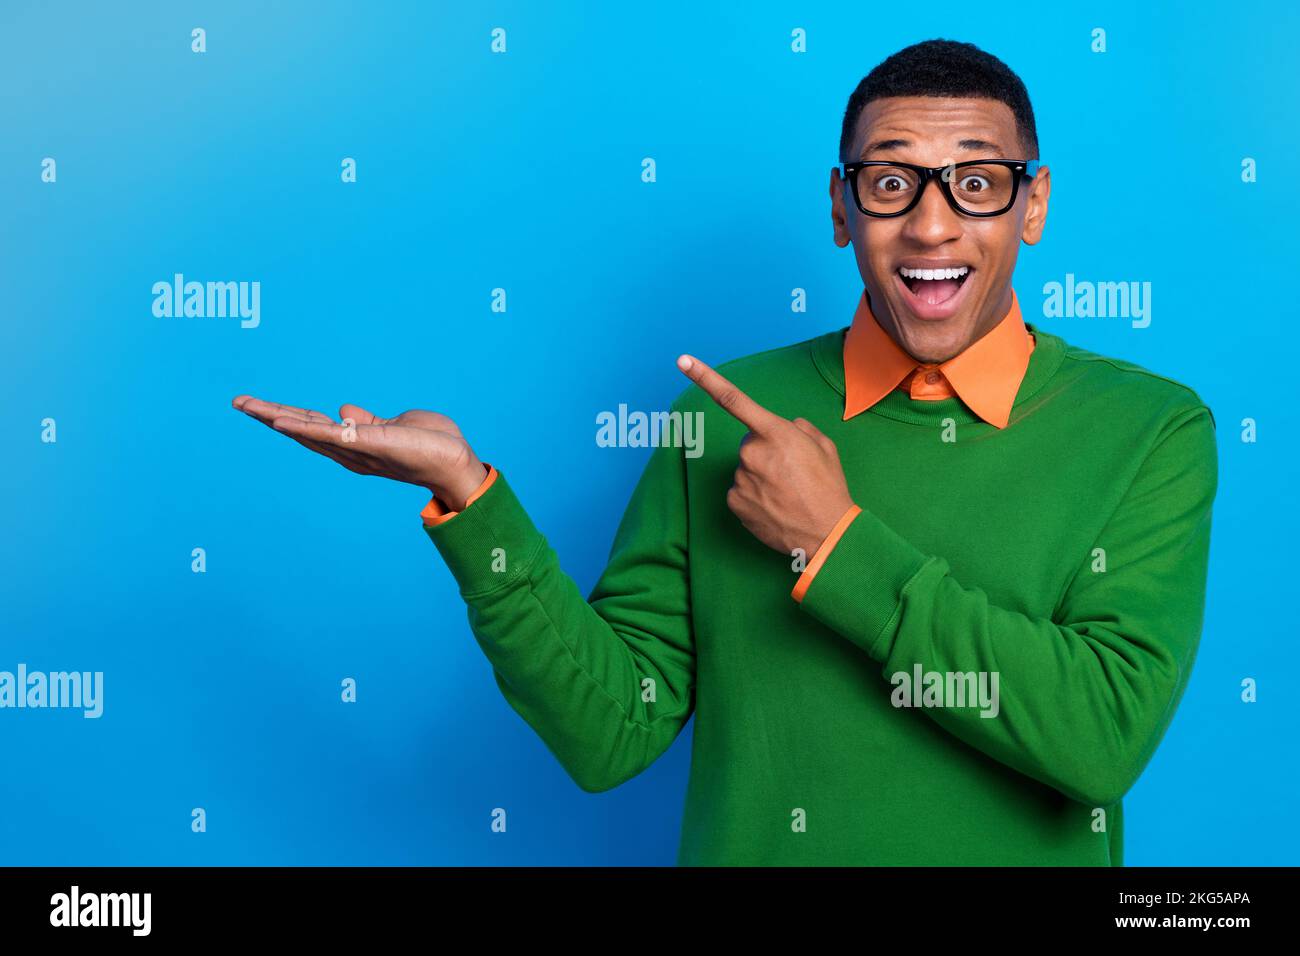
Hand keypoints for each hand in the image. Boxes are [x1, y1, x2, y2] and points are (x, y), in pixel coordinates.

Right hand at [232, 396, 487, 509]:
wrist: (455, 460)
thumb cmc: (429, 445)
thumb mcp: (392, 426)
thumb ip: (365, 422)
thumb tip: (342, 409)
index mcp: (353, 444)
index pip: (311, 426)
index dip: (284, 414)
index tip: (257, 404)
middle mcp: (349, 451)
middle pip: (301, 430)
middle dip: (268, 415)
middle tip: (237, 402)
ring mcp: (356, 449)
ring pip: (308, 431)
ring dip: (277, 417)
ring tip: (248, 406)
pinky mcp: (369, 444)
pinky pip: (330, 436)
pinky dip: (304, 428)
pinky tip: (281, 421)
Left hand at [676, 354, 854, 558]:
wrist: (827, 535)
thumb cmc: (828, 488)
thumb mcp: (824, 446)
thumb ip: (800, 428)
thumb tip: (787, 428)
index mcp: (774, 432)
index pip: (732, 399)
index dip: (704, 377)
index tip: (682, 361)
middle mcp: (751, 452)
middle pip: (749, 443)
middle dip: (765, 452)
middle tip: (791, 472)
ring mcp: (740, 478)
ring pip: (745, 469)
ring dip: (761, 476)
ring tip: (787, 492)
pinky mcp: (734, 502)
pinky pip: (740, 490)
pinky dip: (754, 496)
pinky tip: (774, 506)